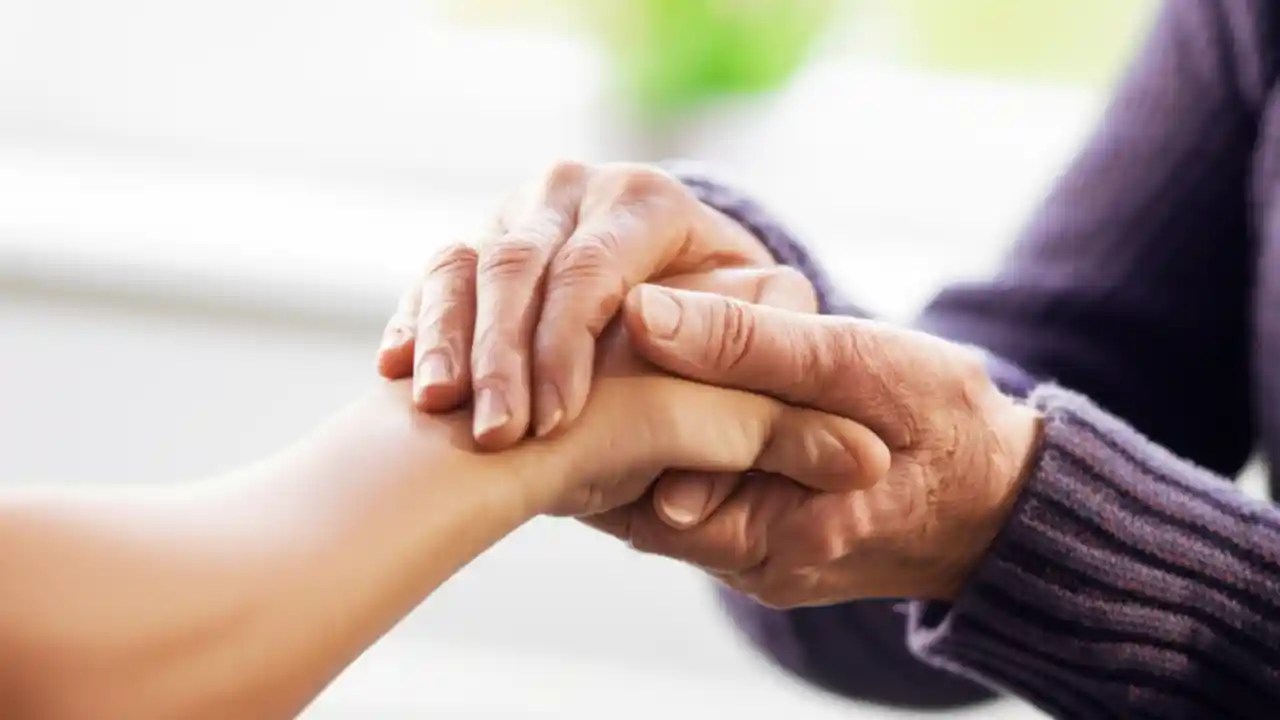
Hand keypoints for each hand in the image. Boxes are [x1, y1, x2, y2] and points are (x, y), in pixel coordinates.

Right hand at [375, 161, 772, 448]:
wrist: (689, 300)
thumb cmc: (741, 329)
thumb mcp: (779, 330)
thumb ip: (757, 338)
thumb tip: (657, 337)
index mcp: (647, 200)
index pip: (592, 268)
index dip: (567, 345)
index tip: (557, 422)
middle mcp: (575, 191)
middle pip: (519, 265)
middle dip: (502, 355)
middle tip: (495, 435)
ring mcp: (518, 212)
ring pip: (463, 263)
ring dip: (446, 341)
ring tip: (437, 410)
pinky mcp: (478, 242)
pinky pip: (432, 275)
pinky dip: (416, 325)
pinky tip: (401, 377)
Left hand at [587, 285, 1041, 604]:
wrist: (1005, 495)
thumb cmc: (948, 425)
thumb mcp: (856, 364)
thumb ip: (750, 345)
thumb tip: (641, 311)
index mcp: (773, 538)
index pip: (639, 482)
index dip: (609, 406)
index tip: (593, 334)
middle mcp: (749, 564)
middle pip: (637, 493)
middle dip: (618, 416)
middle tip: (596, 338)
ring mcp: (752, 557)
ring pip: (659, 488)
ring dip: (646, 423)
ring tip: (627, 349)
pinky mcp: (760, 540)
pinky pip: (696, 489)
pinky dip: (681, 437)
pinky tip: (675, 381)